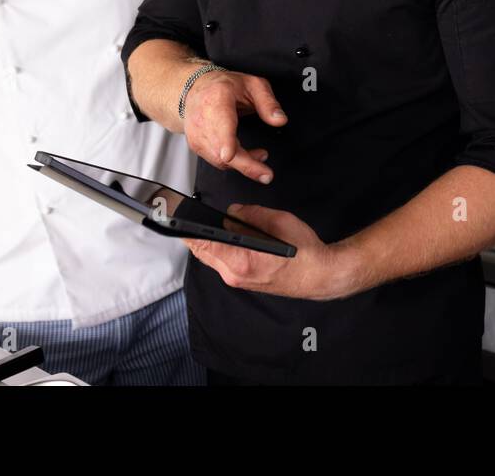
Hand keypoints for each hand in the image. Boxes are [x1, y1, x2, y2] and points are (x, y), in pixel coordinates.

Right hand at [183, 70, 286, 182]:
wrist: (195, 90)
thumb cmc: (223, 87)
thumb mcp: (253, 85)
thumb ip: (268, 102)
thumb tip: (279, 119)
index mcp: (217, 99)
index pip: (220, 124)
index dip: (224, 141)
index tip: (228, 155)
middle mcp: (203, 119)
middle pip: (221, 150)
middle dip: (246, 165)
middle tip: (266, 173)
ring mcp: (197, 135)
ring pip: (219, 160)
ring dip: (243, 163)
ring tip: (260, 154)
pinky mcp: (196, 147)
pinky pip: (216, 161)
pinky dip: (233, 162)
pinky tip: (244, 154)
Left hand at [183, 204, 357, 300]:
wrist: (319, 275)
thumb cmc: (303, 251)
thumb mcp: (278, 220)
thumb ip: (250, 214)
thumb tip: (232, 212)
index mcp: (241, 258)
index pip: (202, 243)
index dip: (187, 230)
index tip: (176, 218)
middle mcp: (234, 274)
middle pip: (202, 252)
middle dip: (195, 234)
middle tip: (189, 216)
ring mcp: (238, 280)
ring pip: (211, 259)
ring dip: (207, 243)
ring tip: (209, 224)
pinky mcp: (243, 282)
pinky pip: (222, 264)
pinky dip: (219, 250)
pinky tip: (226, 238)